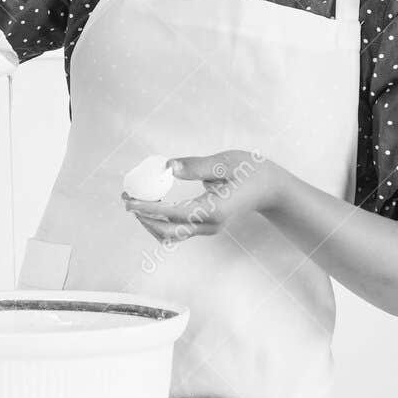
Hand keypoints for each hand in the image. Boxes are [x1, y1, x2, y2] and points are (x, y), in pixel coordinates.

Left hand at [121, 150, 286, 242]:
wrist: (270, 189)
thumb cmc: (250, 171)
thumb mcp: (225, 162)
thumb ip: (196, 166)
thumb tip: (168, 166)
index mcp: (214, 210)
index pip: (173, 214)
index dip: (149, 208)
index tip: (129, 201)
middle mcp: (209, 225)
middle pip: (167, 232)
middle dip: (143, 217)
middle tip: (127, 199)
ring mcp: (208, 228)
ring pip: (170, 234)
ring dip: (150, 221)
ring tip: (134, 201)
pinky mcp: (205, 226)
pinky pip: (177, 229)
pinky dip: (160, 220)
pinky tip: (152, 203)